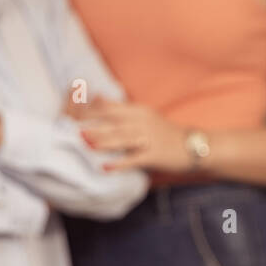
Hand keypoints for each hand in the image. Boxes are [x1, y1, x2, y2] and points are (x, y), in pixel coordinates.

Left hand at [73, 97, 191, 171]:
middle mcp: (143, 122)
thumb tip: (97, 97)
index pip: (110, 109)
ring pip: (122, 139)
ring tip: (86, 145)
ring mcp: (149, 139)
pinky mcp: (154, 155)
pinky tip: (105, 168)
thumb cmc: (164, 133)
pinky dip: (119, 164)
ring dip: (103, 142)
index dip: (91, 112)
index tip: (72, 116)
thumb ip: (121, 109)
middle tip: (72, 130)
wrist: (193, 145)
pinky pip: (134, 159)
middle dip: (93, 126)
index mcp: (139, 111)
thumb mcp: (144, 115)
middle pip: (114, 123)